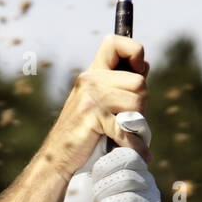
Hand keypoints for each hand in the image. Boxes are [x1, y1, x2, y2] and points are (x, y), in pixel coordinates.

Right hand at [42, 35, 149, 180]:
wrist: (57, 159)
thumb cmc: (82, 135)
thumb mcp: (99, 103)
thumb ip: (121, 84)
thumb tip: (145, 65)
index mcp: (92, 74)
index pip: (115, 42)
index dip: (133, 52)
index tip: (136, 71)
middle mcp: (90, 80)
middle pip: (138, 82)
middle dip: (141, 104)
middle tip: (128, 121)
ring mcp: (90, 97)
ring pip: (137, 102)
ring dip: (137, 124)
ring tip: (125, 134)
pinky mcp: (92, 116)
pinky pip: (126, 128)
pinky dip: (136, 145)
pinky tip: (140, 154)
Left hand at [62, 118, 160, 201]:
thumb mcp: (84, 179)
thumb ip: (96, 156)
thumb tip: (105, 126)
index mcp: (130, 164)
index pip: (139, 136)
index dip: (133, 127)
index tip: (114, 128)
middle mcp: (144, 175)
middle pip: (129, 156)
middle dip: (104, 170)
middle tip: (92, 186)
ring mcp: (151, 193)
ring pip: (128, 178)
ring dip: (103, 193)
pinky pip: (131, 199)